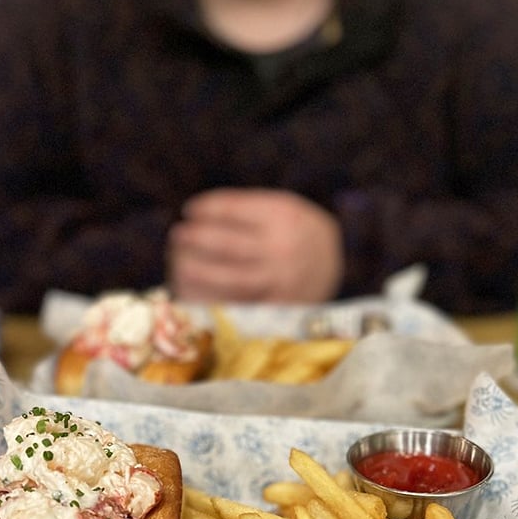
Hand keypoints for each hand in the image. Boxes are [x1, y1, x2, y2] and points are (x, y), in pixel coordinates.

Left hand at [167, 188, 343, 302]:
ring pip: (227, 278)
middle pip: (226, 244)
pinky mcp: (275, 309)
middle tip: (178, 234)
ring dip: (196, 270)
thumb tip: (196, 218)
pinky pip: (236, 305)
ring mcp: (279, 282)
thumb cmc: (298, 232)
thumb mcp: (283, 209)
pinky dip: (210, 298)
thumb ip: (246, 211)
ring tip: (180, 263)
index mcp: (283, 216)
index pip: (232, 210)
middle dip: (196, 239)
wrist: (339, 263)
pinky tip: (193, 291)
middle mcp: (283, 249)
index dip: (206, 209)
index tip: (190, 210)